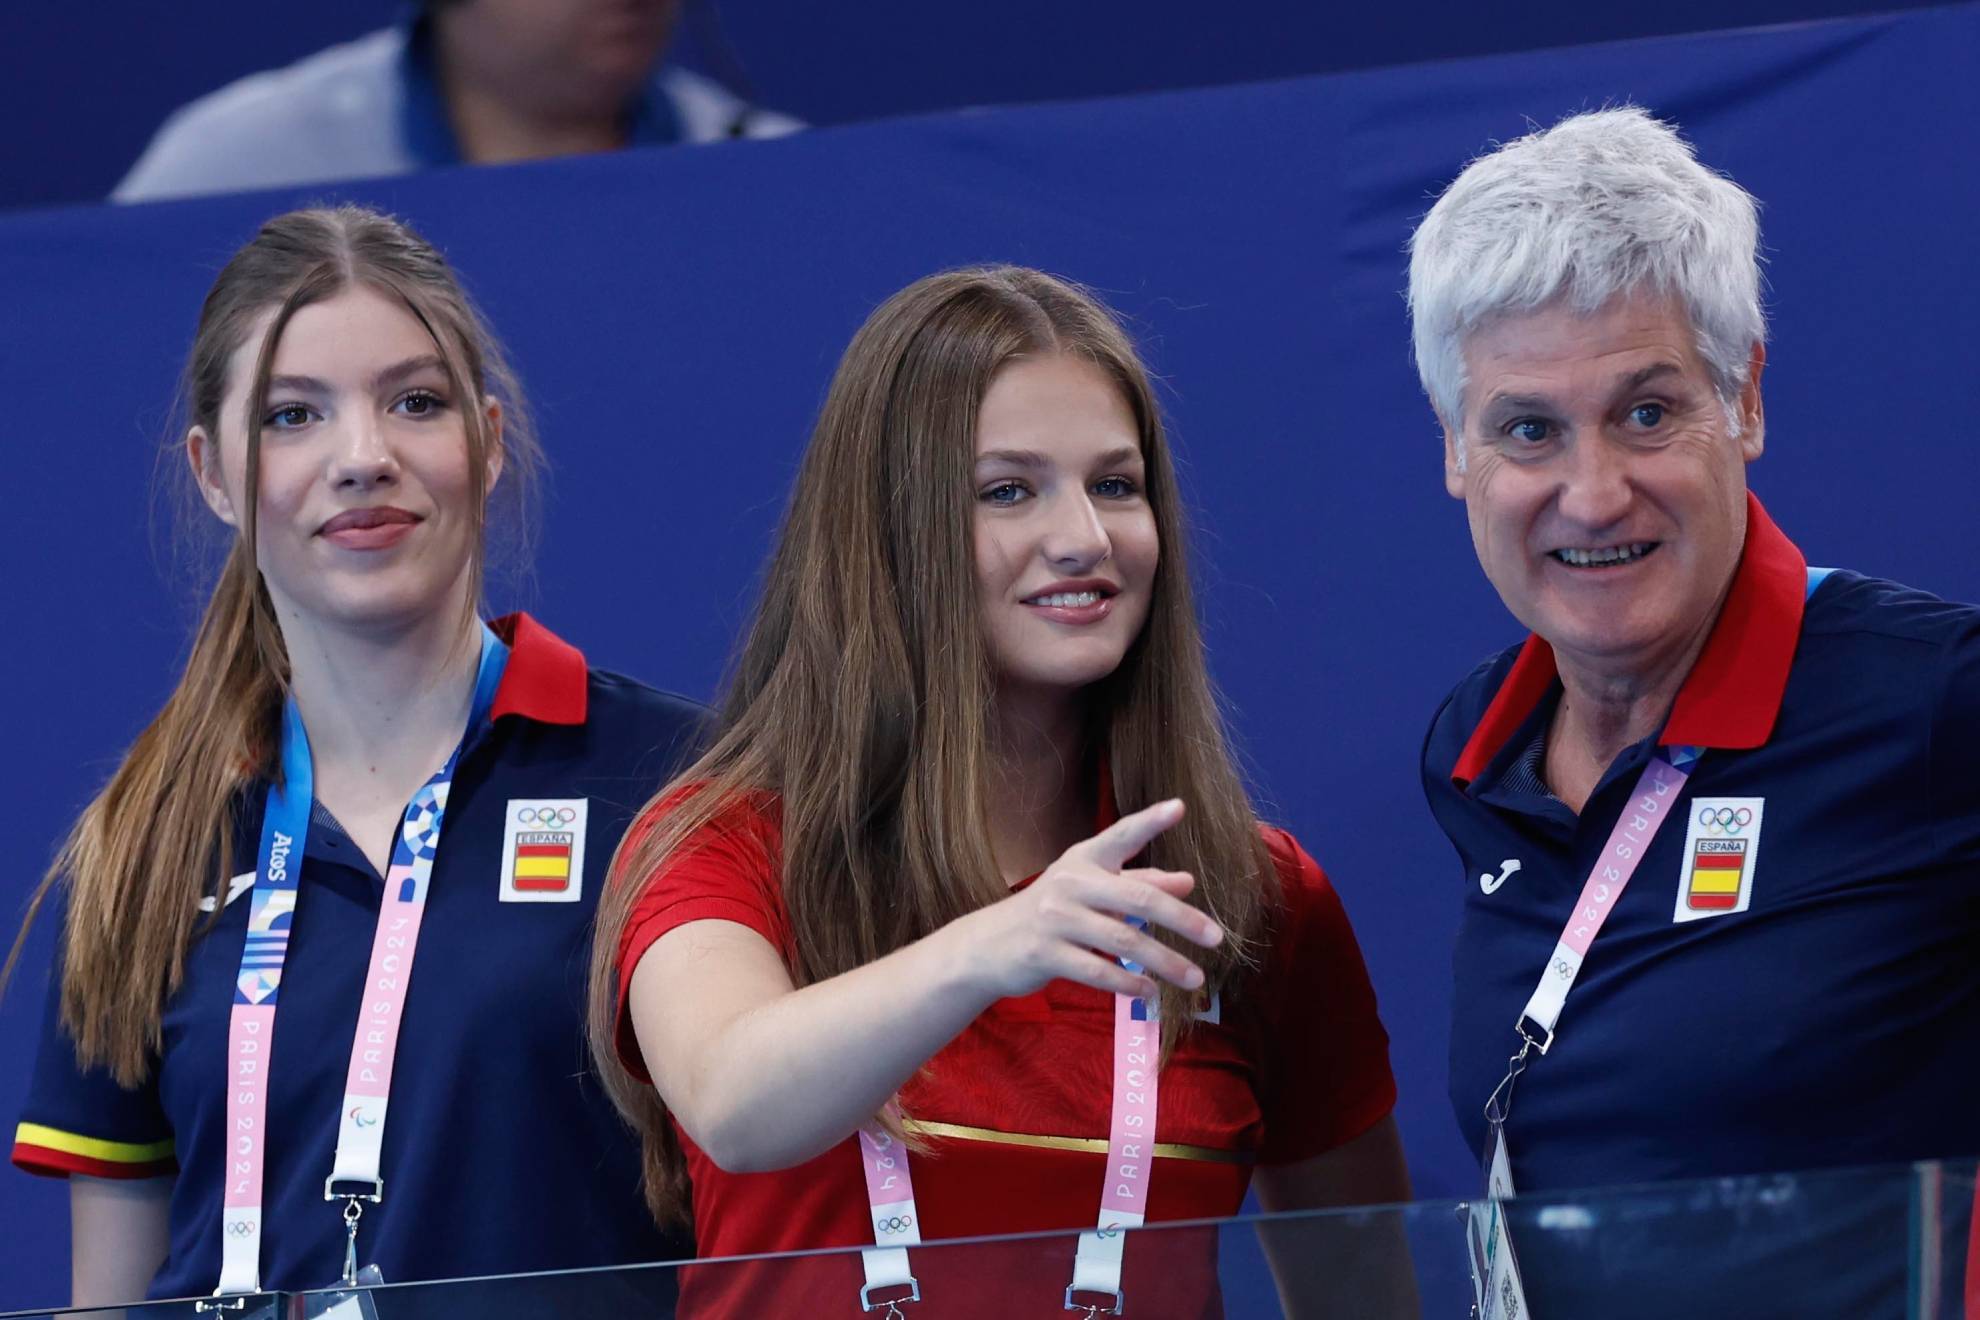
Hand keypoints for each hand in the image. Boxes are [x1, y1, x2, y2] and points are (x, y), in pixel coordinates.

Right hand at [952, 799, 1222, 1000]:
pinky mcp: (1044, 953)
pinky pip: (1097, 970)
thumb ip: (1138, 883)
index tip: (1179, 807)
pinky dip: (1128, 983)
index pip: (1120, 836)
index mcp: (1083, 859)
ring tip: (1194, 976)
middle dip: (1181, 919)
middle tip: (1216, 937)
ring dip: (1164, 961)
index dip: (1149, 821)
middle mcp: (1070, 882)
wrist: (988, 946)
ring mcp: (1055, 918)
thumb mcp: (1091, 891)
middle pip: (1137, 897)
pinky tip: (1150, 991)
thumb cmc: (1051, 914)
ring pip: (1122, 940)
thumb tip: (1187, 882)